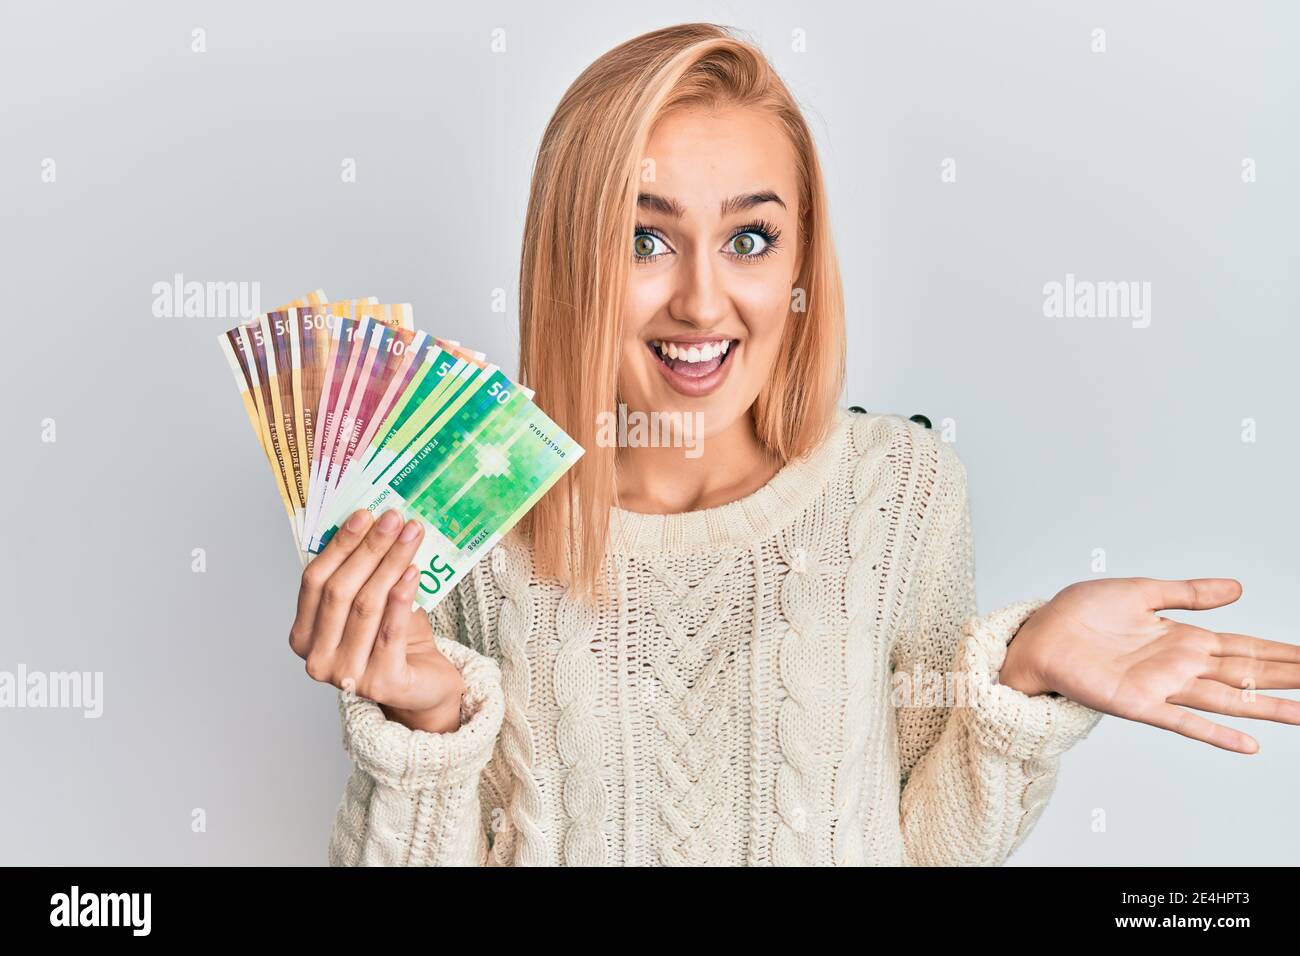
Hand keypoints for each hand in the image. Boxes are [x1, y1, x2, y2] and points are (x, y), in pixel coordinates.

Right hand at [289, 508, 465, 732]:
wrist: (424, 685)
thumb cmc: (394, 641)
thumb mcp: (370, 604)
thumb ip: (360, 575)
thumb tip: (372, 522)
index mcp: (304, 636)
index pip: (314, 581)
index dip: (339, 545)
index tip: (363, 514)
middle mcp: (317, 658)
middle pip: (340, 591)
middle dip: (368, 549)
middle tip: (393, 518)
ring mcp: (347, 674)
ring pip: (367, 606)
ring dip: (390, 564)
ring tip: (410, 535)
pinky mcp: (381, 683)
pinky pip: (390, 630)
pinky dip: (402, 597)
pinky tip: (413, 571)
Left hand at [1001, 577, 1299, 752]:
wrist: (1037, 635)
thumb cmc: (1078, 614)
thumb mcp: (1140, 592)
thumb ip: (1188, 594)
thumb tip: (1238, 588)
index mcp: (1180, 638)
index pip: (1242, 647)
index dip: (1278, 652)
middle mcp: (1178, 665)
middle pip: (1244, 673)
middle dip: (1284, 676)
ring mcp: (1161, 687)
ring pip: (1226, 699)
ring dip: (1266, 708)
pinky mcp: (1137, 703)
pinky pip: (1183, 722)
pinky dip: (1216, 733)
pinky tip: (1249, 744)